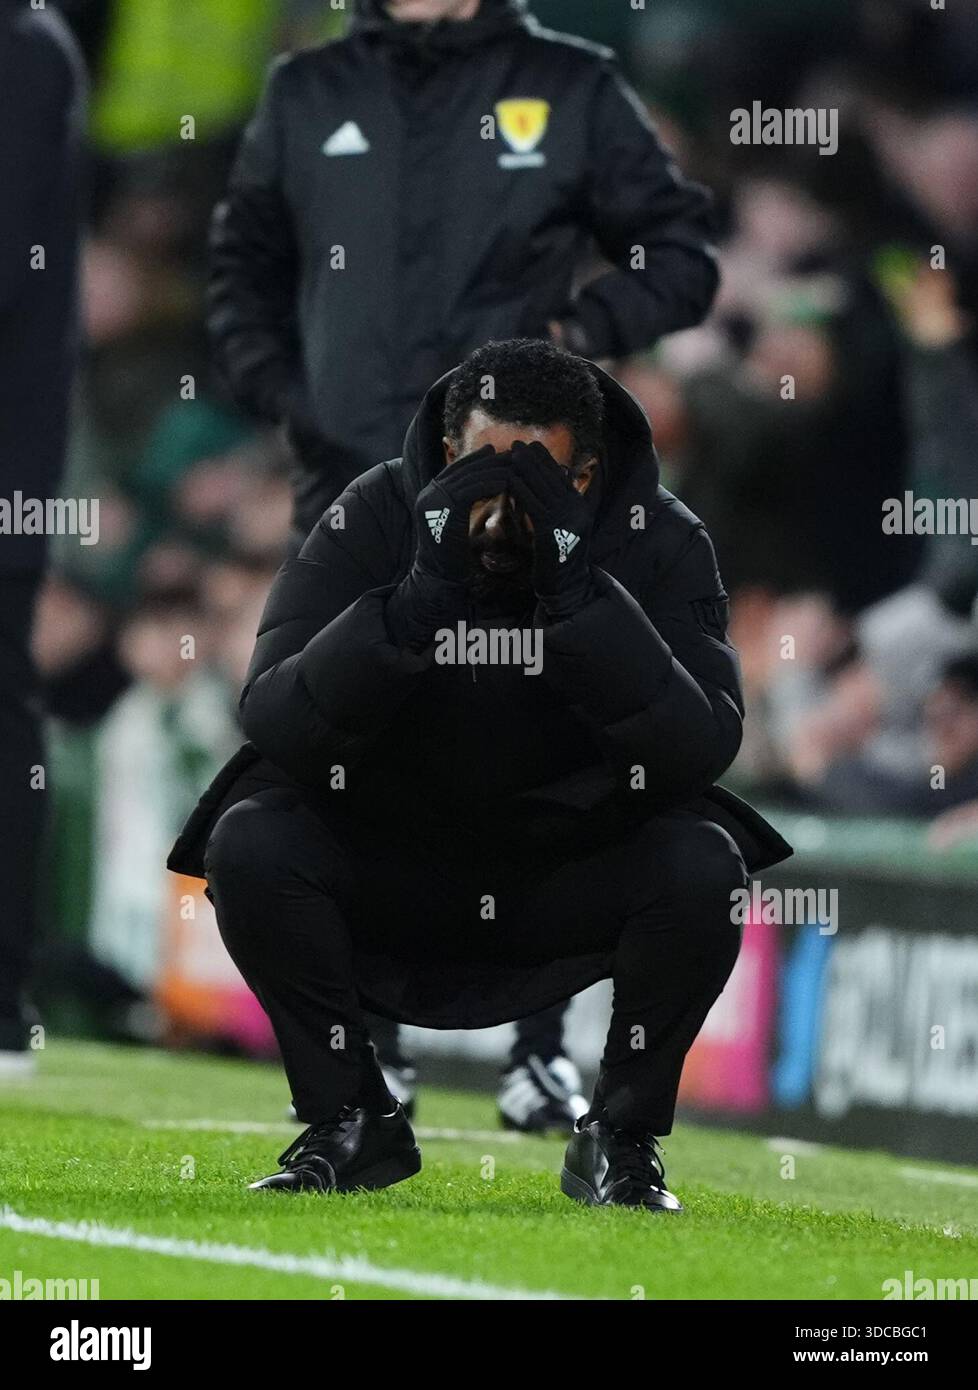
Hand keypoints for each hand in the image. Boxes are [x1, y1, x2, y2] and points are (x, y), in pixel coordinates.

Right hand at [414, 446, 513, 582]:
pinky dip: (490, 484)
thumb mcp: (455, 521)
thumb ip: (462, 502)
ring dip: (493, 470)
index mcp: (429, 494)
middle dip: (488, 461)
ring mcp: (434, 499)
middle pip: (463, 468)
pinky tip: (505, 483)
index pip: (455, 468)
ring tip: (512, 467)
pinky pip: (471, 489)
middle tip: (509, 455)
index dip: (475, 459)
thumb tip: (484, 487)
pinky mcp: (445, 508)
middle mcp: (429, 493)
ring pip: (469, 476)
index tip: (494, 452)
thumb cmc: (451, 555)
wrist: (439, 576)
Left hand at [508, 440, 593, 617]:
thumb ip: (557, 504)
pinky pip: (534, 504)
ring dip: (526, 469)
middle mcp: (577, 510)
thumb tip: (556, 478)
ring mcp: (567, 520)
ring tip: (512, 454)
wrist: (565, 587)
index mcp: (579, 507)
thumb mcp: (560, 527)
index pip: (561, 476)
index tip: (531, 445)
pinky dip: (521, 490)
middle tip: (518, 443)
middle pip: (552, 477)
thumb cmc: (557, 558)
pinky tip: (509, 480)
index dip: (545, 460)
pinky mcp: (552, 531)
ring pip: (543, 488)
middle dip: (534, 459)